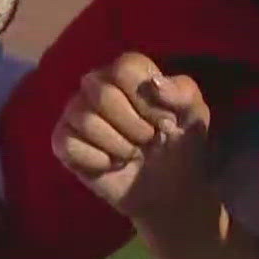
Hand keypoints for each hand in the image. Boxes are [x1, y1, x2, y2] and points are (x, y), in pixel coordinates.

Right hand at [52, 52, 211, 221]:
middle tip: (147, 141)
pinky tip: (110, 165)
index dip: (146, 101)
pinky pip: (67, 143)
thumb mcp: (195, 116)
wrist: (169, 191)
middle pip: (103, 93)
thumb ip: (183, 93)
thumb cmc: (180, 145)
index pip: (124, 68)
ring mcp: (76, 112)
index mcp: (128, 72)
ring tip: (130, 153)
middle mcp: (97, 85)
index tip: (164, 121)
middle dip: (134, 126)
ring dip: (118, 145)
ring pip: (85, 119)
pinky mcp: (63, 141)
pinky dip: (96, 160)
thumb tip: (154, 83)